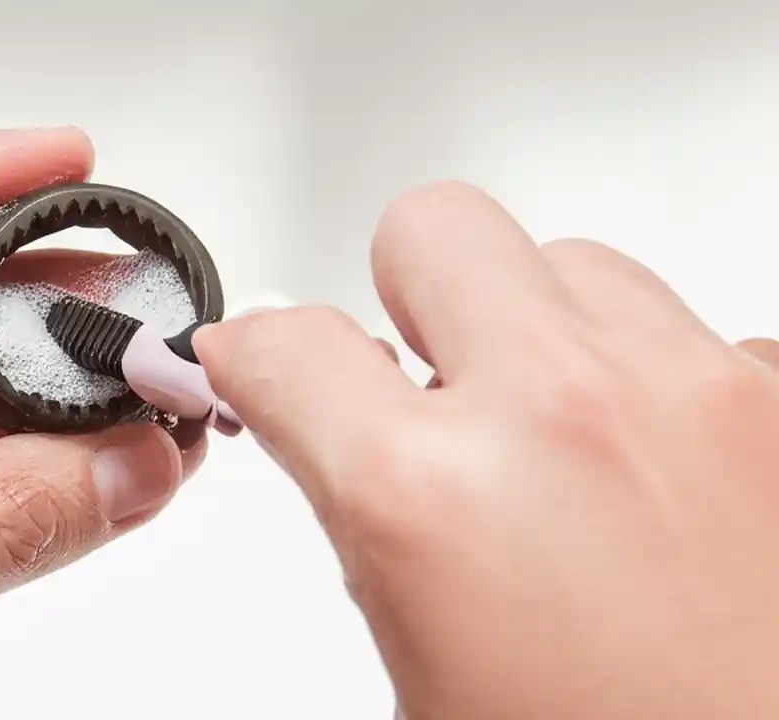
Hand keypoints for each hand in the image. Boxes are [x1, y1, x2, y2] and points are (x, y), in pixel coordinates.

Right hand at [196, 182, 778, 718]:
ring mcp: (704, 392)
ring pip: (574, 264)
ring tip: (558, 441)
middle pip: (435, 228)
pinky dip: (659, 385)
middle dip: (406, 296)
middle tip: (422, 378)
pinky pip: (697, 333)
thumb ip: (372, 527)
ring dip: (541, 337)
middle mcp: (567, 410)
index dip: (251, 357)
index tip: (258, 367)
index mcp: (433, 497)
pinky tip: (662, 479)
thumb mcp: (426, 667)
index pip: (285, 346)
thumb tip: (344, 443)